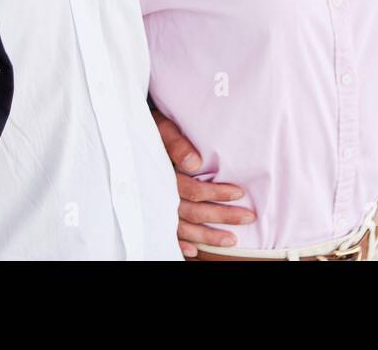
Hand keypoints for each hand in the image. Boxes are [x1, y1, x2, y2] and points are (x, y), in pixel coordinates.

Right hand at [152, 109, 254, 256]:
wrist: (129, 133)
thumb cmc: (152, 129)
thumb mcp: (163, 128)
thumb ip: (177, 144)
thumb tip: (195, 164)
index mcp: (162, 174)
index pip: (192, 190)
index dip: (216, 193)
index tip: (239, 193)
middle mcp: (157, 194)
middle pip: (193, 212)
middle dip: (221, 217)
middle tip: (248, 218)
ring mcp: (153, 206)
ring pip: (183, 228)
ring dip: (207, 236)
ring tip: (230, 240)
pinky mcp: (150, 212)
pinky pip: (165, 234)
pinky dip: (179, 244)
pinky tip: (194, 251)